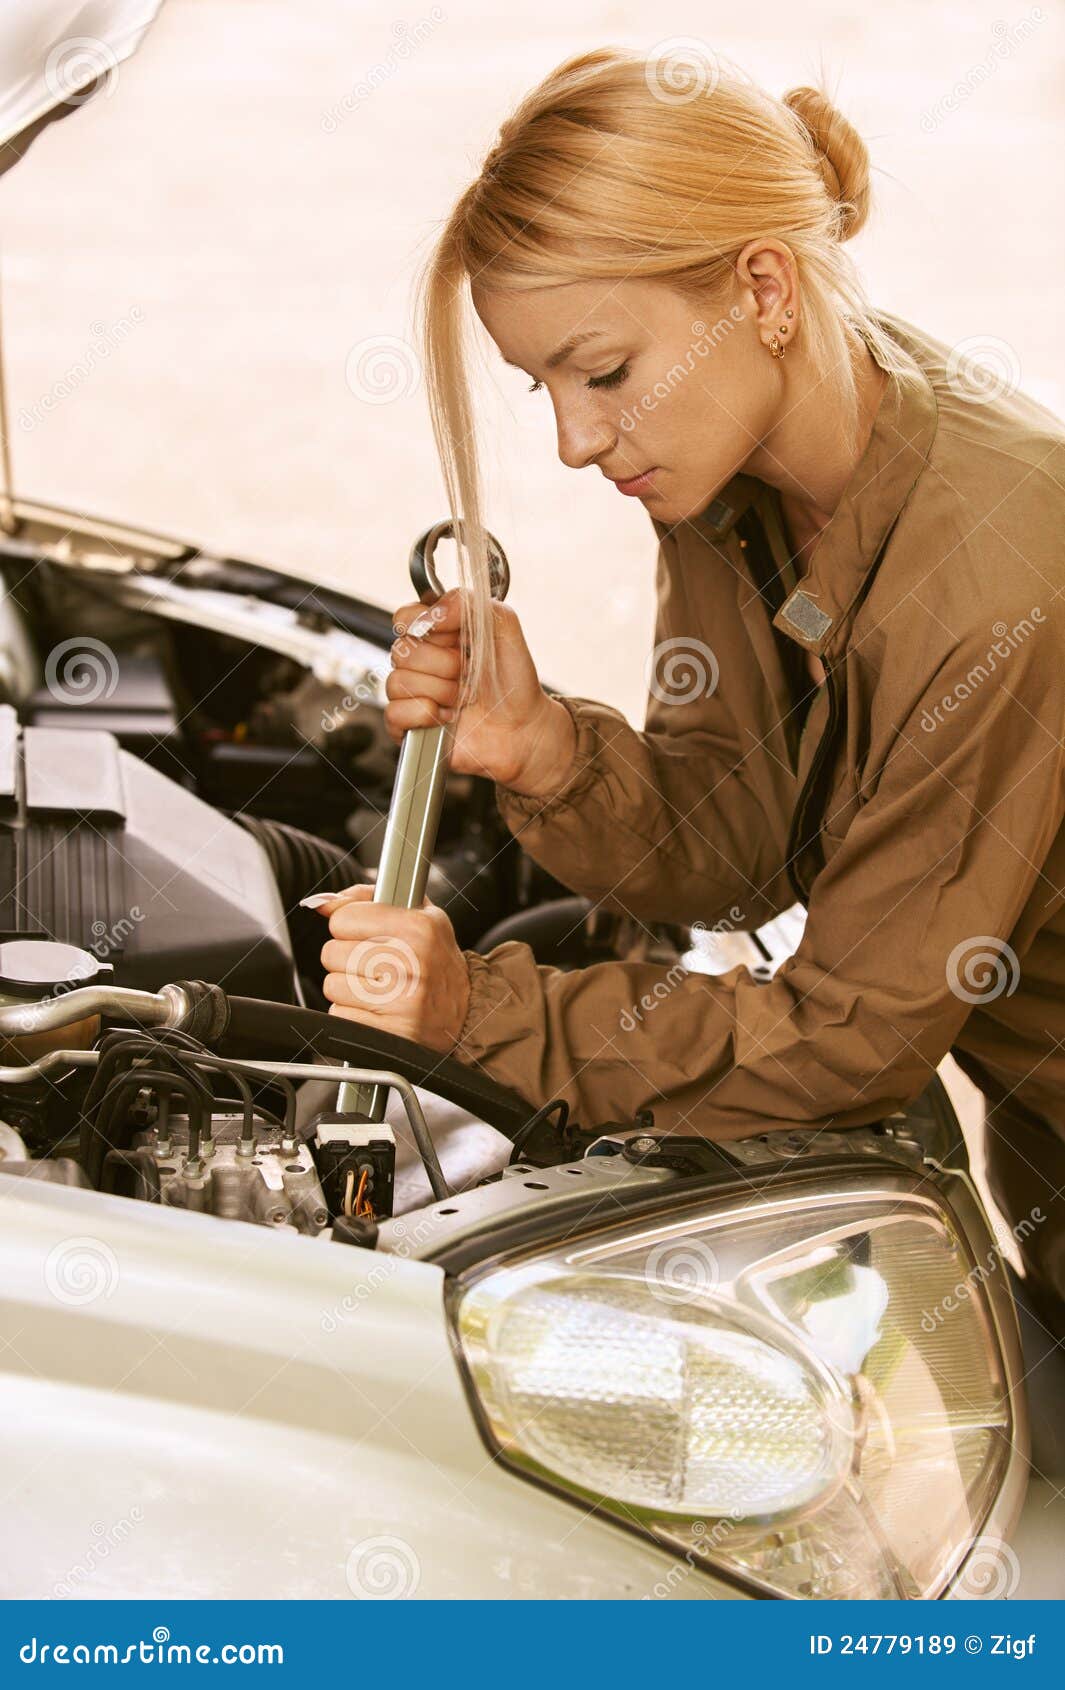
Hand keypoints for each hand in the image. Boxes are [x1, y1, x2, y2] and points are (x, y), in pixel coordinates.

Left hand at [316, 884, 469, 1050]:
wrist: (466, 1013)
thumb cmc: (437, 961)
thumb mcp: (420, 916)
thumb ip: (369, 899)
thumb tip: (323, 902)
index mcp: (419, 928)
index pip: (343, 918)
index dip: (349, 926)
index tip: (366, 934)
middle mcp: (411, 962)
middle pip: (331, 952)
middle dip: (346, 958)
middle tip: (373, 964)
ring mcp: (399, 1000)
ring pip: (332, 984)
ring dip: (347, 987)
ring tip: (377, 987)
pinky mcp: (387, 1031)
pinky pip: (339, 1014)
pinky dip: (351, 1013)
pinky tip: (376, 1009)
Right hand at [384, 587, 576, 797]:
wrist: (524, 726)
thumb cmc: (513, 679)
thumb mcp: (504, 626)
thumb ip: (469, 603)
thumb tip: (431, 614)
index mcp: (437, 634)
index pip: (405, 617)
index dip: (428, 626)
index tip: (457, 637)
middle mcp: (420, 662)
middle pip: (401, 651)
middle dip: (445, 664)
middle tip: (469, 674)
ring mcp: (412, 694)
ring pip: (397, 682)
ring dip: (440, 691)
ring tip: (463, 698)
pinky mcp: (409, 725)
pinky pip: (394, 713)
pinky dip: (426, 714)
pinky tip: (449, 716)